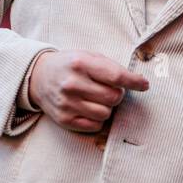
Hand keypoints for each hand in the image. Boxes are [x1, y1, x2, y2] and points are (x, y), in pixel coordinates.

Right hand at [27, 50, 148, 132]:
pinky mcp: (64, 119)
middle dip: (117, 94)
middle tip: (109, 89)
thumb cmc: (71, 65)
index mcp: (81, 63)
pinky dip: (97, 119)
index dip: (134, 82)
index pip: (116, 76)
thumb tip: (140, 82)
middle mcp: (72, 84)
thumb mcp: (88, 56)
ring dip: (107, 107)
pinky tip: (89, 108)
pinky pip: (95, 126)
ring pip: (106, 113)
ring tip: (96, 98)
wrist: (38, 77)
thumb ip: (111, 67)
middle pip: (113, 97)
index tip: (144, 85)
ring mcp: (67, 103)